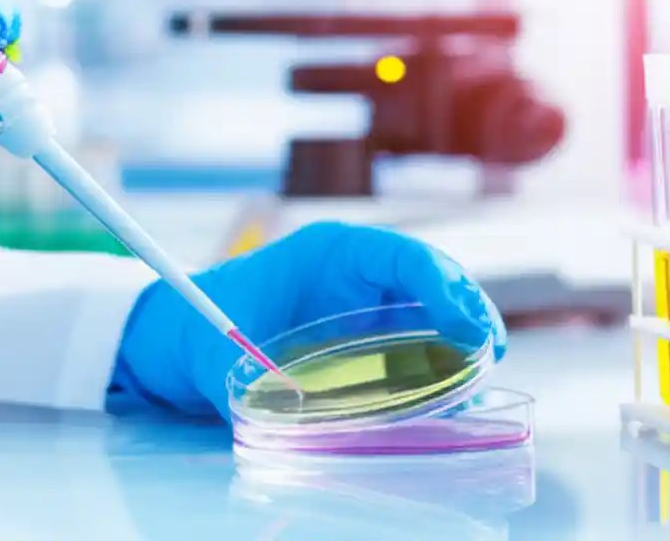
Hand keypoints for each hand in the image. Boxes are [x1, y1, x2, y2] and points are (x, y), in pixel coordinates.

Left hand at [113, 221, 506, 418]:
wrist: (180, 336)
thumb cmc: (200, 326)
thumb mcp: (220, 354)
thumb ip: (252, 385)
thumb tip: (294, 416)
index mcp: (331, 254)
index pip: (403, 256)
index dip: (443, 286)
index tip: (467, 326)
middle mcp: (360, 276)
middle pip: (433, 283)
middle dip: (467, 313)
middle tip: (489, 352)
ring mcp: (369, 308)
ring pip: (432, 318)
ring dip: (458, 347)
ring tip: (475, 381)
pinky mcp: (369, 341)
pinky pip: (415, 351)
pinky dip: (435, 373)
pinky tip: (448, 400)